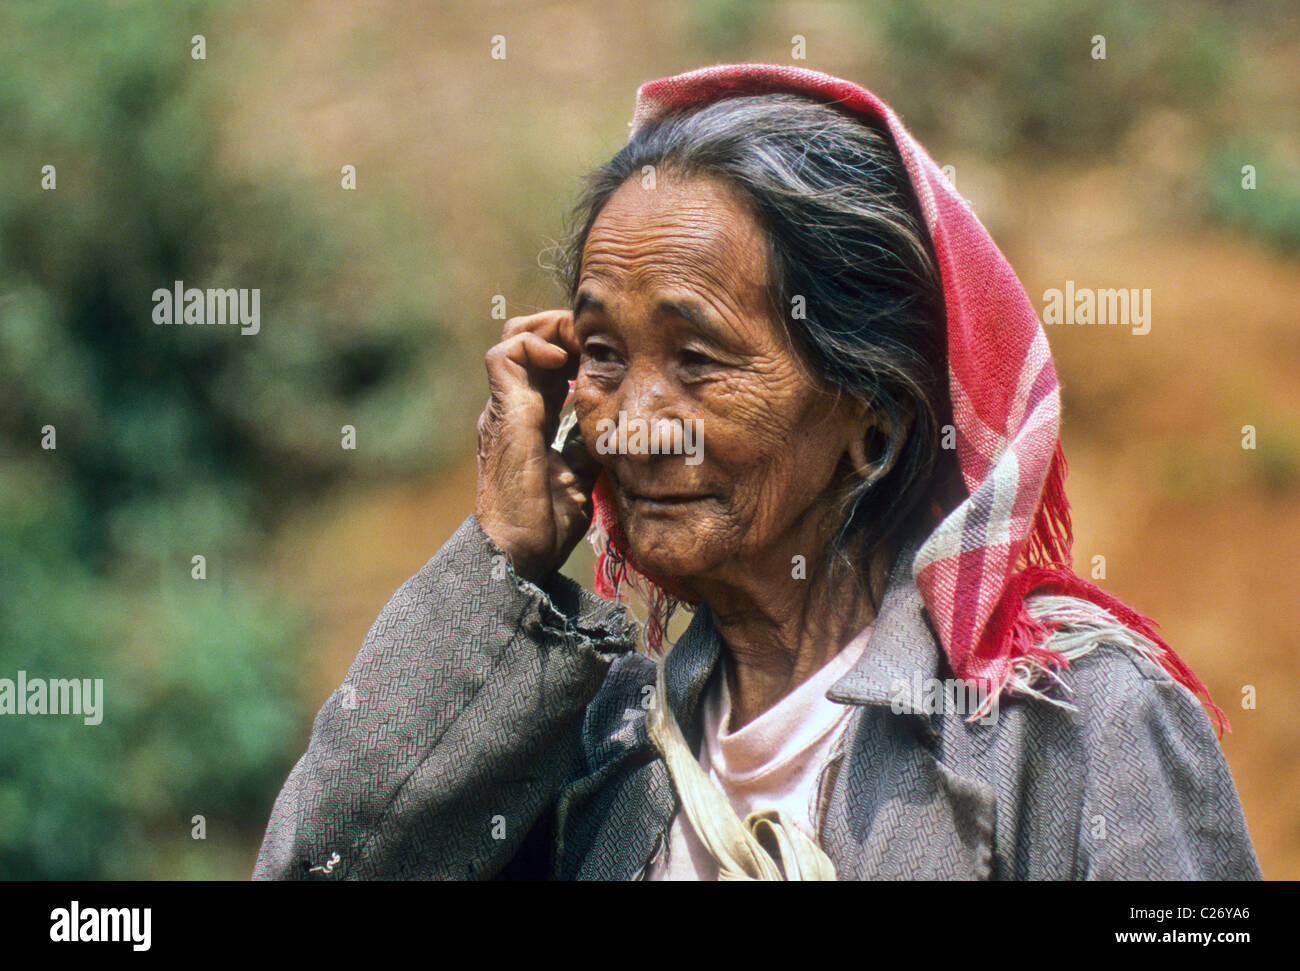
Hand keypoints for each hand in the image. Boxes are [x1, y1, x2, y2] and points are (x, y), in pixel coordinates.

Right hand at [474, 309, 600, 583]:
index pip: (551, 364)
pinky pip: (505, 354)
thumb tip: (615, 421)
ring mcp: (504, 406)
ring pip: (515, 336)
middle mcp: (514, 406)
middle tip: (599, 341)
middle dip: (566, 329)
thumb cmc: (547, 524)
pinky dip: (535, 344)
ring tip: (582, 343)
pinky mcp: (502, 410)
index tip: (609, 355)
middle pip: (531, 339)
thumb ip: (590, 442)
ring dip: (551, 328)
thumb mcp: (582, 473)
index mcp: (532, 419)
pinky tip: (564, 362)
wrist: (518, 550)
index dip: (577, 349)